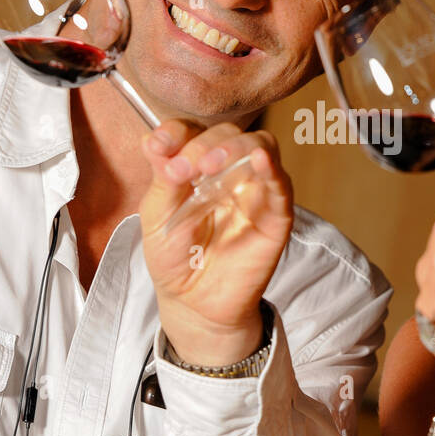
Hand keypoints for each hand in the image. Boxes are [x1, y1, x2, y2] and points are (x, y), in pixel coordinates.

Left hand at [139, 120, 293, 366]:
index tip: (159, 146)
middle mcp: (229, 171)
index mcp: (197, 165)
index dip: (176, 132)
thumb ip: (161, 178)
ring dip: (234, 148)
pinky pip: (281, 184)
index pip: (193, 131)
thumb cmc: (176, 258)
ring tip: (209, 168)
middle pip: (228, 133)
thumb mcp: (157, 216)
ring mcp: (255, 190)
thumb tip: (153, 140)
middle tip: (183, 170)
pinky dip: (271, 167)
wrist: (194, 304)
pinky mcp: (276, 215)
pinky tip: (257, 160)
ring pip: (260, 146)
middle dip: (203, 145)